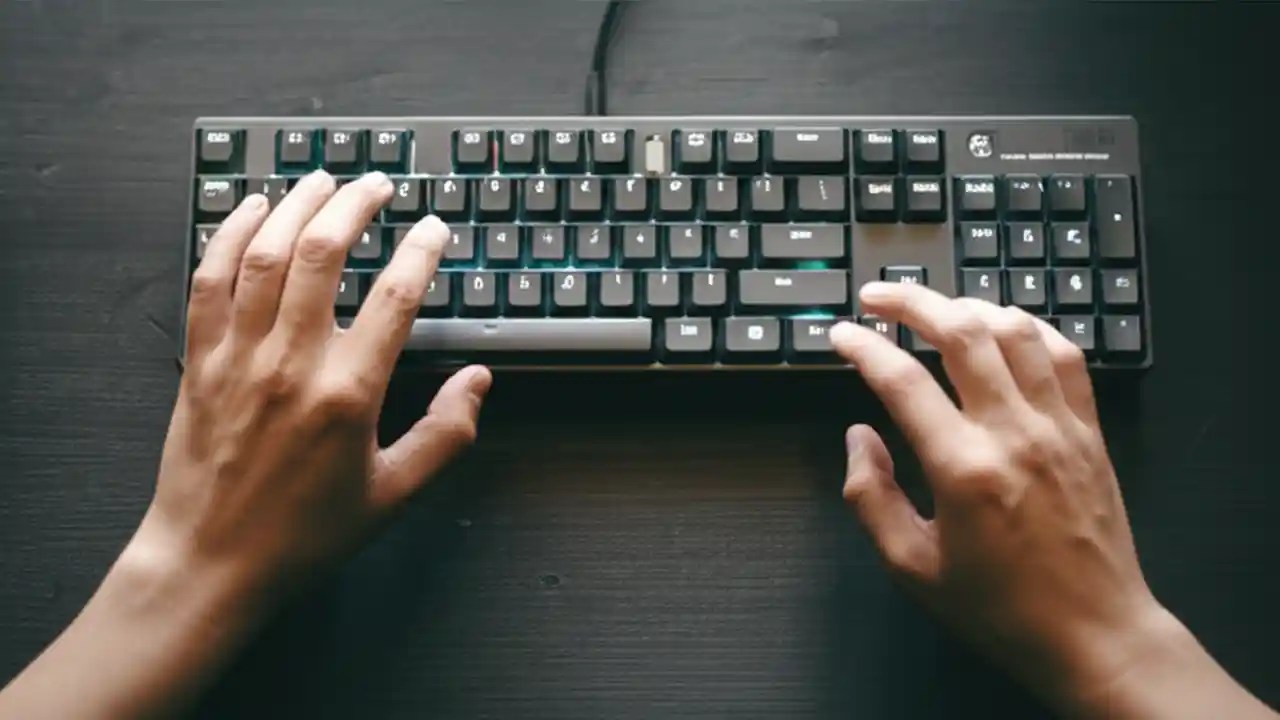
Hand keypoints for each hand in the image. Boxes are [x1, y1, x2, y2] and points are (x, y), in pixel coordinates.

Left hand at [0, 170, 493, 719]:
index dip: (420, 250)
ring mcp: (239, 356)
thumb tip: (477, 382)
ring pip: (267, 253)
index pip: (396, 296)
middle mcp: (292, 363)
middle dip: (356, 204)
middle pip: (326, 253)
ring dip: (297, 205)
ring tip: (322, 180)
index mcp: (348, 394)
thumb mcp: (394, 494)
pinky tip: (250, 211)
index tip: (432, 228)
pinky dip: (229, 235)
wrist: (212, 563)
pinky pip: (209, 280)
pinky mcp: (199, 361)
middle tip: (377, 185)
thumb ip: (445, 434)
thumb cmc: (303, 535)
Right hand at [829, 282, 1269, 717]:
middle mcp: (1014, 434)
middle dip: (912, 302)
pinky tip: (1005, 327)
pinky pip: (1066, 353)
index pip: (902, 381)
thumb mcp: (911, 567)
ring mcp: (1059, 426)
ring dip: (969, 306)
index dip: (863, 347)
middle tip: (878, 296)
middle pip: (961, 333)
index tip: (841, 335)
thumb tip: (859, 438)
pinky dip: (1030, 327)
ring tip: (936, 308)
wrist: (1093, 634)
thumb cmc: (999, 608)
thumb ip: (871, 497)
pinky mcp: (1090, 431)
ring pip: (1015, 331)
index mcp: (963, 469)